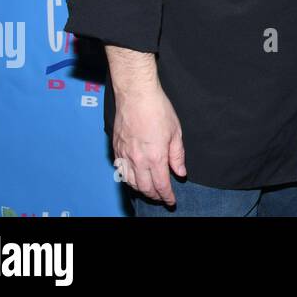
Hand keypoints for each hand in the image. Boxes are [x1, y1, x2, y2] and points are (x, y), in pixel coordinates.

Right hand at [112, 82, 186, 204]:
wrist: (136, 95)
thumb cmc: (157, 109)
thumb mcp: (176, 132)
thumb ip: (177, 155)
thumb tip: (180, 172)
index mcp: (155, 157)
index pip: (161, 185)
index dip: (167, 196)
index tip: (171, 201)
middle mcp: (138, 160)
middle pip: (144, 188)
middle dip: (154, 195)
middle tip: (161, 197)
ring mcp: (124, 155)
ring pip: (130, 182)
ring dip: (141, 189)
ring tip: (149, 190)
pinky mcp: (116, 149)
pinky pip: (121, 171)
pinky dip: (128, 179)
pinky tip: (134, 178)